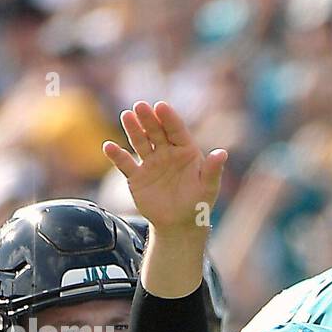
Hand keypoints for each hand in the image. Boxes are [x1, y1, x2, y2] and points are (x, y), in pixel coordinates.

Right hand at [103, 101, 227, 237]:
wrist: (180, 225)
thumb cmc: (198, 204)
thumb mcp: (208, 187)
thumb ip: (214, 170)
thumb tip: (223, 153)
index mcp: (185, 151)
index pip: (177, 130)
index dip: (169, 118)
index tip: (161, 106)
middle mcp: (166, 152)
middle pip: (156, 131)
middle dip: (148, 119)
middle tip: (140, 106)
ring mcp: (151, 163)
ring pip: (140, 142)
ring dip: (133, 129)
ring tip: (126, 116)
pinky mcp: (137, 176)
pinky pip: (125, 163)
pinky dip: (116, 155)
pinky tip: (109, 147)